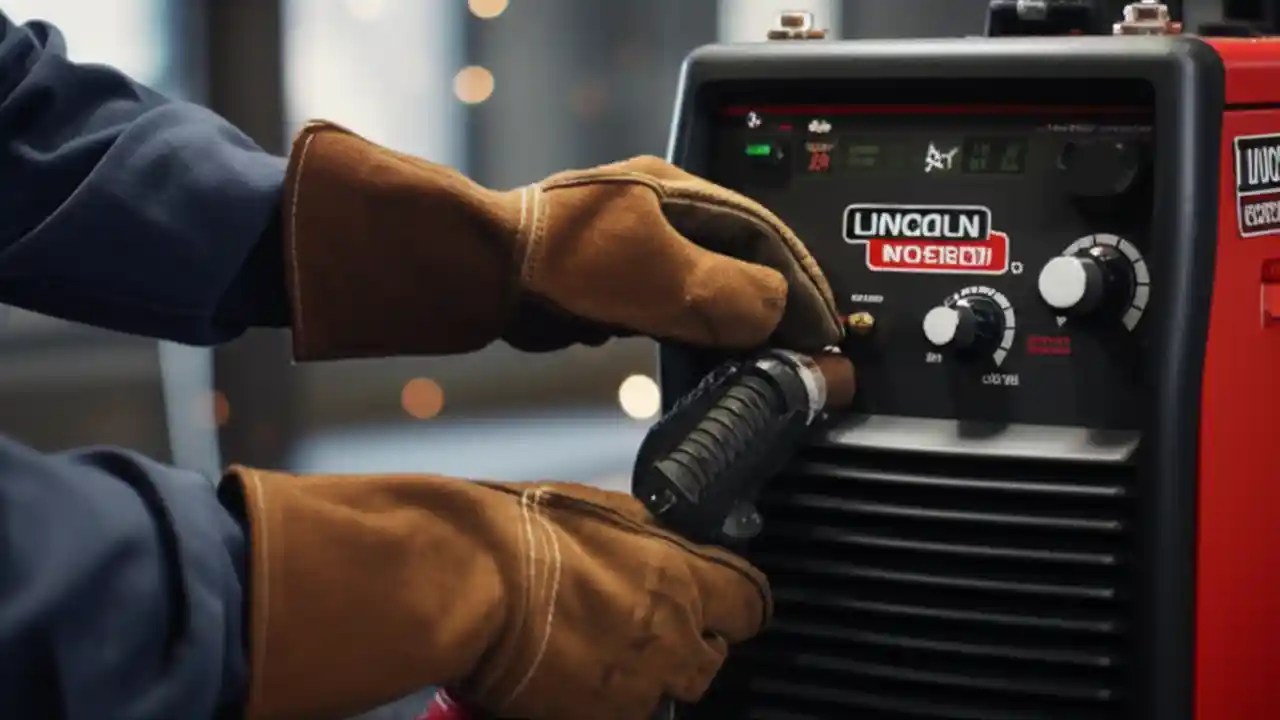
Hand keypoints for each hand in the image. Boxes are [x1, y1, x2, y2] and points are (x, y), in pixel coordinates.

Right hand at [225, 470, 768, 719]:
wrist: (461, 583)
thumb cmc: (514, 532)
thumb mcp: (593, 506)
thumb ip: (642, 531)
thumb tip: (658, 536)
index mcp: (676, 573)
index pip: (750, 603)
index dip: (736, 603)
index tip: (722, 602)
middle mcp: (667, 633)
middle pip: (712, 660)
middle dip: (690, 645)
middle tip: (646, 626)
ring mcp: (633, 684)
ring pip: (664, 693)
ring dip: (643, 676)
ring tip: (597, 652)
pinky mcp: (595, 719)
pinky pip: (618, 716)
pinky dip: (602, 702)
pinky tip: (569, 675)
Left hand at [499, 155, 842, 352]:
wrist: (487, 276)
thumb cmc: (572, 264)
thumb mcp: (673, 280)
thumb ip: (737, 296)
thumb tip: (780, 313)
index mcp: (680, 189)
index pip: (763, 231)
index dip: (800, 280)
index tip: (824, 323)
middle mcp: (654, 208)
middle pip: (732, 253)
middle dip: (767, 299)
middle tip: (796, 342)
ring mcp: (623, 240)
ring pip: (696, 280)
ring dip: (724, 317)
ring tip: (752, 354)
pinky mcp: (598, 276)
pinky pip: (660, 300)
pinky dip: (682, 325)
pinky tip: (686, 349)